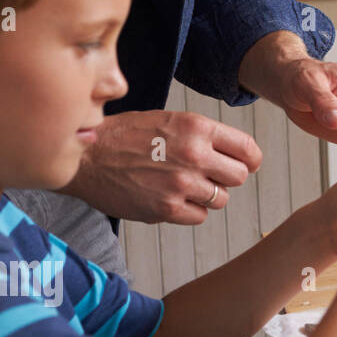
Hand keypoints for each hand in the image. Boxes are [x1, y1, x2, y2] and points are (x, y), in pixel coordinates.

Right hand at [64, 111, 261, 223]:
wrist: (85, 156)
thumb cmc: (126, 135)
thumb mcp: (170, 120)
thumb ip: (203, 135)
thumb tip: (236, 154)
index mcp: (198, 128)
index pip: (248, 149)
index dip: (250, 159)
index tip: (246, 164)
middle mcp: (194, 155)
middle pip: (240, 176)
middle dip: (227, 177)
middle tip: (208, 175)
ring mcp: (181, 184)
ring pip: (221, 199)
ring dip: (208, 195)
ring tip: (183, 185)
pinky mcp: (166, 209)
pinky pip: (200, 217)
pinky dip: (190, 211)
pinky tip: (171, 198)